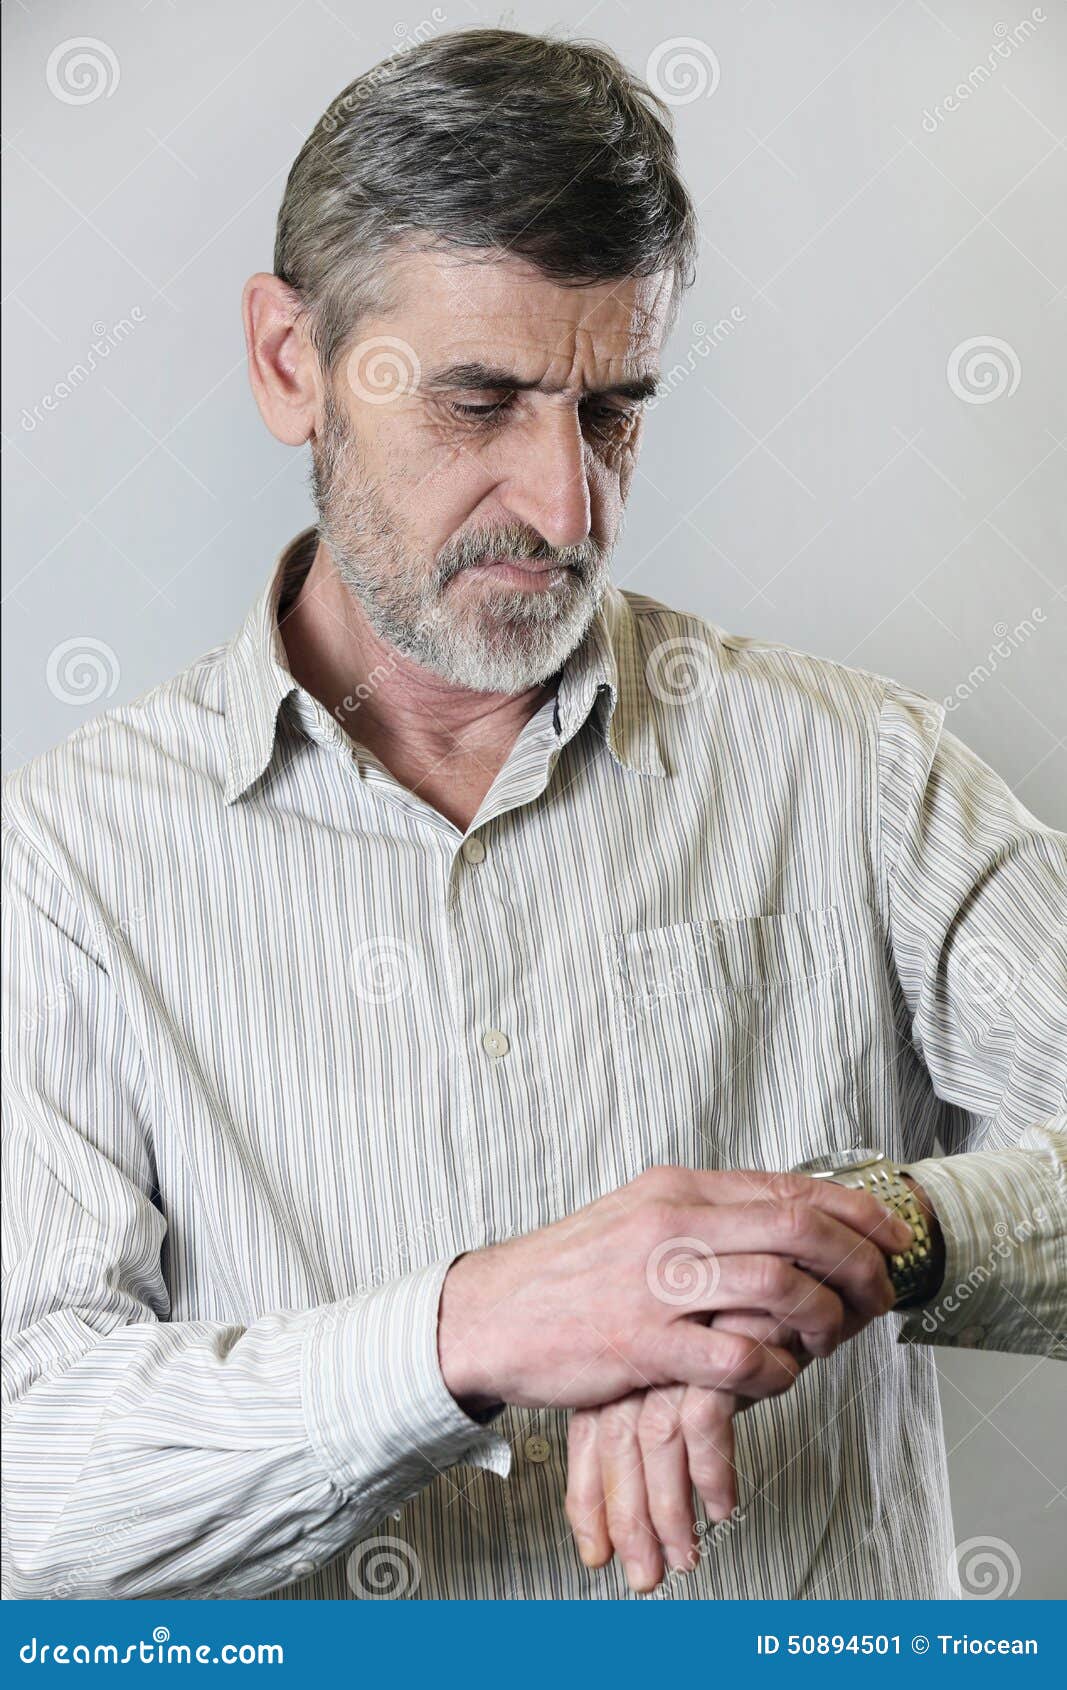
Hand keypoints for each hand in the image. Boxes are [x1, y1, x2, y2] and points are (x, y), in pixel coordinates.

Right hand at [562, 1181, 933, 1593]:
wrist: (491, 1314)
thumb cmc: (567, 1272)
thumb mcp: (636, 1217)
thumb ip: (704, 1215)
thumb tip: (780, 1220)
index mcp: (675, 1189)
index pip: (786, 1187)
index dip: (855, 1211)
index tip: (893, 1233)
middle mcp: (673, 1227)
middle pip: (797, 1231)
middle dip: (858, 1263)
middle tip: (880, 1292)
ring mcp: (658, 1285)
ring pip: (779, 1291)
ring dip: (824, 1322)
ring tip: (830, 1342)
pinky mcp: (644, 1346)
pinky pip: (738, 1359)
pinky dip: (774, 1372)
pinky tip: (774, 1378)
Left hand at [565, 1311, 795, 1592]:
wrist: (793, 1241)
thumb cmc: (750, 1297)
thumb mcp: (699, 1351)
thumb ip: (671, 1391)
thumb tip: (655, 1473)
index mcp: (630, 1341)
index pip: (592, 1428)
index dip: (590, 1495)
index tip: (595, 1548)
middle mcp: (647, 1339)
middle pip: (616, 1438)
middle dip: (627, 1517)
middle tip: (643, 1575)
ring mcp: (680, 1337)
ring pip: (655, 1438)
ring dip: (670, 1510)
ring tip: (684, 1558)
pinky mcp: (720, 1336)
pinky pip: (704, 1420)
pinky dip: (712, 1472)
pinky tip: (723, 1505)